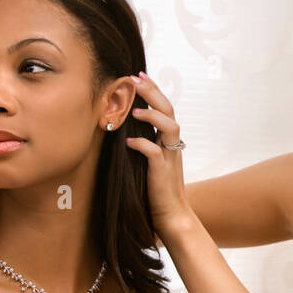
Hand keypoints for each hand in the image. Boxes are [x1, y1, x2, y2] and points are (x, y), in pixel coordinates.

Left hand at [126, 71, 192, 238]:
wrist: (171, 217)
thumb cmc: (156, 192)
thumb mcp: (148, 163)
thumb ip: (140, 145)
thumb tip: (119, 130)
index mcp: (168, 141)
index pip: (164, 108)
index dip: (153, 90)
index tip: (138, 75)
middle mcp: (172, 146)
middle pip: (169, 110)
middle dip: (152, 92)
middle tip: (134, 79)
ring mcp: (169, 158)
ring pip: (171, 127)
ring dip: (153, 115)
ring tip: (135, 110)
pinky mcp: (162, 172)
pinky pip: (155, 153)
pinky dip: (142, 144)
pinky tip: (128, 142)